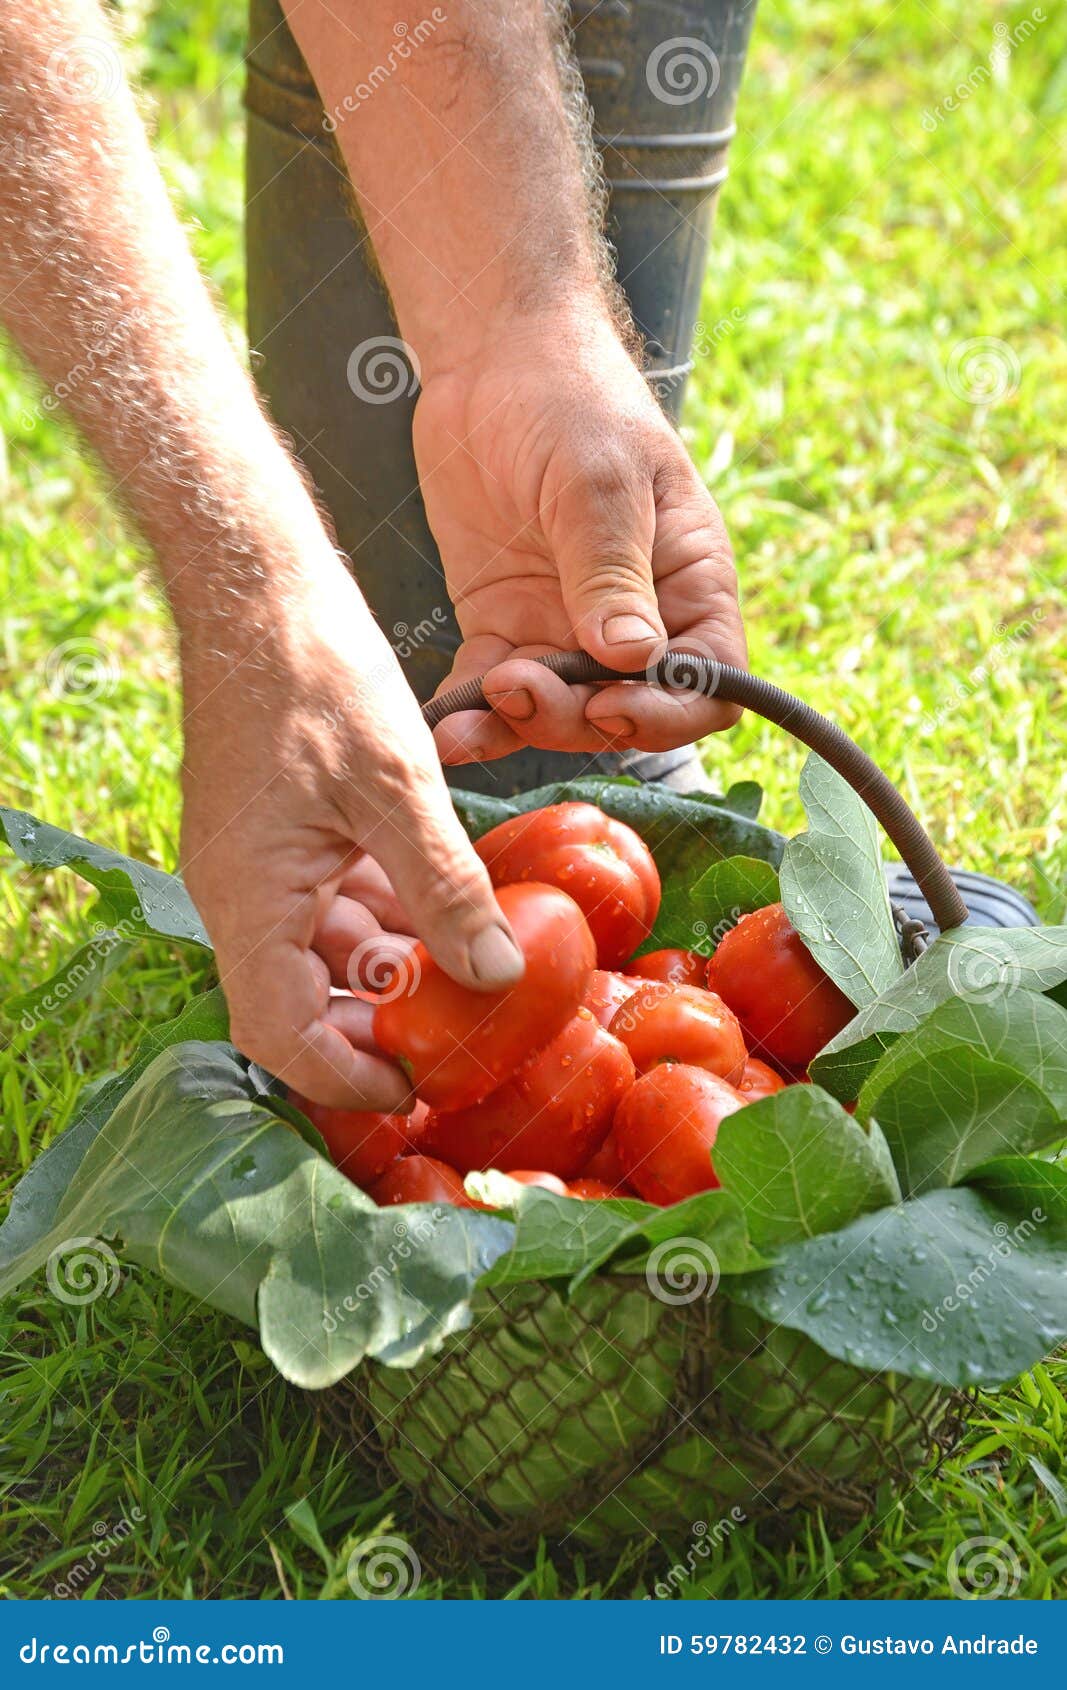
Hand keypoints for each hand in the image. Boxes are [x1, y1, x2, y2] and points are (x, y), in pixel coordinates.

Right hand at [178, 547, 523, 1107]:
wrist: (259, 588)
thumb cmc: (312, 673)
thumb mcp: (395, 784)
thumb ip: (445, 886)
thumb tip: (496, 976)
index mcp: (251, 898)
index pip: (281, 1033)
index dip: (348, 1076)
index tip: (418, 1090)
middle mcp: (243, 896)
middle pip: (301, 1005)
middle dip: (378, 1029)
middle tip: (461, 1040)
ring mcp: (259, 867)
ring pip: (324, 954)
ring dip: (394, 970)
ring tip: (474, 976)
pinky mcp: (281, 838)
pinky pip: (331, 904)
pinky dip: (388, 916)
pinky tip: (449, 909)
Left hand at [413, 307, 745, 765]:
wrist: (492, 358)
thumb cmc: (572, 401)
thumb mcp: (599, 482)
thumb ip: (613, 572)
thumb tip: (634, 660)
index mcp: (688, 584)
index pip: (708, 682)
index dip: (668, 713)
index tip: (610, 704)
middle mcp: (634, 619)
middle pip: (624, 709)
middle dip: (575, 716)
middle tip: (519, 686)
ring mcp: (565, 627)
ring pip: (556, 711)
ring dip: (519, 724)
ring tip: (473, 711)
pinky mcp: (504, 624)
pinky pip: (492, 690)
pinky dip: (472, 716)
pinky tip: (443, 729)